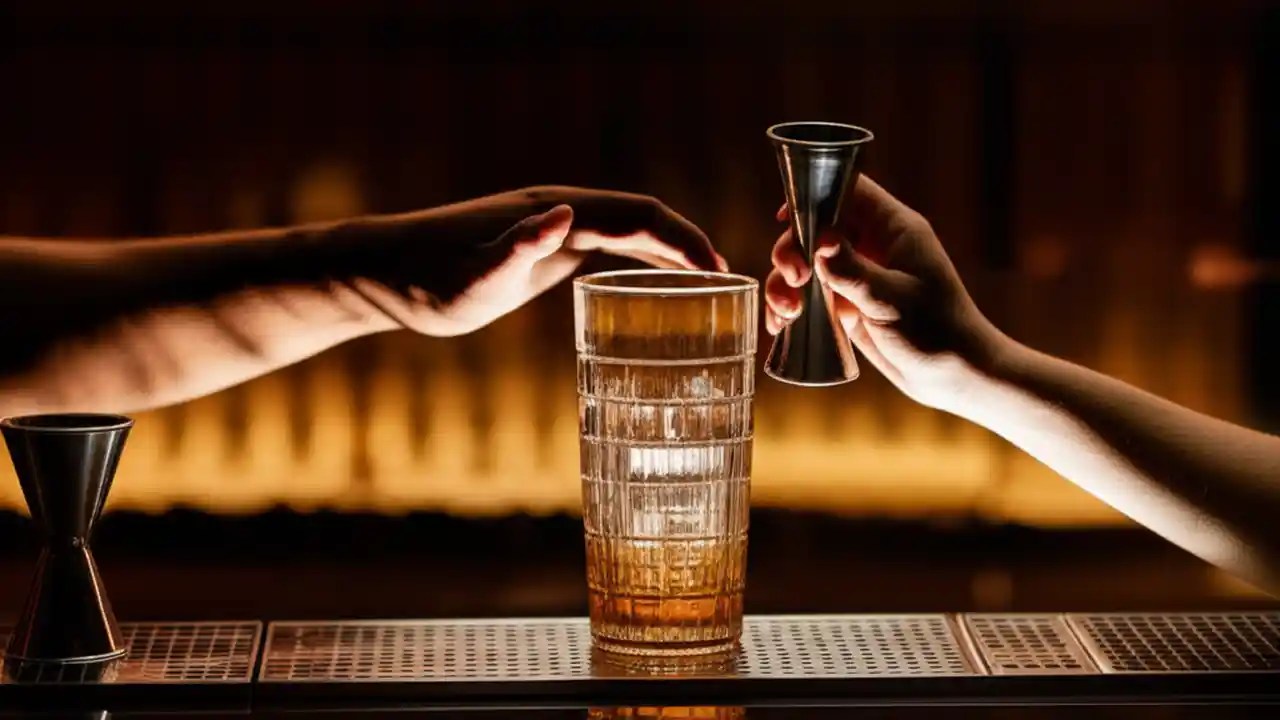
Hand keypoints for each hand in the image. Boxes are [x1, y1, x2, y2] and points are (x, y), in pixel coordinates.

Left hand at [348, 186, 725, 335]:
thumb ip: (515, 247)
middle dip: (689, 244)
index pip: (637, 216)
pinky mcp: (544, 250)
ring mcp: (554, 230)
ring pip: (630, 232)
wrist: (389, 274)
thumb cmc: (428, 281)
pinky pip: (610, 250)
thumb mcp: (472, 276)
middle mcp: (560, 214)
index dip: (682, 239)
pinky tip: (658, 289)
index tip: (719, 270)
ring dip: (672, 252)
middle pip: (643, 220)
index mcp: (554, 214)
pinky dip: (643, 263)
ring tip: (711, 285)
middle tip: (731, 282)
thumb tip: (566, 212)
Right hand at [765, 175, 1005, 410]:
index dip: (815, 195)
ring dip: (786, 284)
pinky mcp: (849, 306)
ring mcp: (859, 277)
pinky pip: (811, 297)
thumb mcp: (892, 299)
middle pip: (817, 228)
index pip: (850, 191)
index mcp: (894, 230)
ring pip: (807, 265)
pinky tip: (781, 324)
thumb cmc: (937, 331)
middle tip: (793, 279)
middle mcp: (873, 247)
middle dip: (793, 251)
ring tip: (786, 311)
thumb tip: (818, 240)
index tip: (785, 219)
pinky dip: (792, 307)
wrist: (954, 377)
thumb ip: (853, 270)